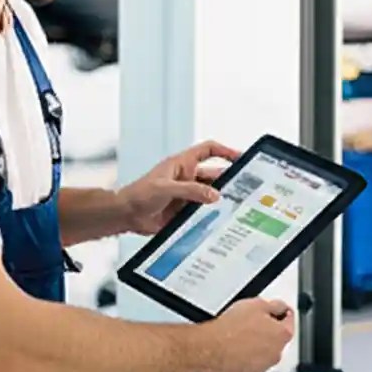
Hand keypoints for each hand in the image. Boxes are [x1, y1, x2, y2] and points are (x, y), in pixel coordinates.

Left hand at [117, 139, 238, 234]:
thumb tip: (215, 195)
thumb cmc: (139, 194)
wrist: (126, 215)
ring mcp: (187, 195)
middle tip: (246, 188)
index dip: (225, 151)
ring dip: (221, 199)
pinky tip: (221, 221)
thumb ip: (191, 190)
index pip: (208, 150)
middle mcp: (187, 178)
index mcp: (182, 164)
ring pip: (210, 195)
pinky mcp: (185, 211)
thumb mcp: (166, 188)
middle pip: (214, 175)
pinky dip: (212, 215)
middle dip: (229, 180)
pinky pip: (203, 211)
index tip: (241, 158)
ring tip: (238, 206)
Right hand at [196, 298, 294, 371]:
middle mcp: (276, 354)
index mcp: (282, 335)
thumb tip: (278, 307)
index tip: (275, 310)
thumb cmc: (231, 329)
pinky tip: (233, 348)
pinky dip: (245, 358)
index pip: (289, 320)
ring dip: (256, 345)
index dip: (280, 312)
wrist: (211, 349)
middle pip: (276, 338)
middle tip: (251, 322)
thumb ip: (274, 306)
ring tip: (238, 335)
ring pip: (263, 353)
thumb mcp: (257, 304)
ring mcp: (263, 367)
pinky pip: (250, 364)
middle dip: (267, 330)